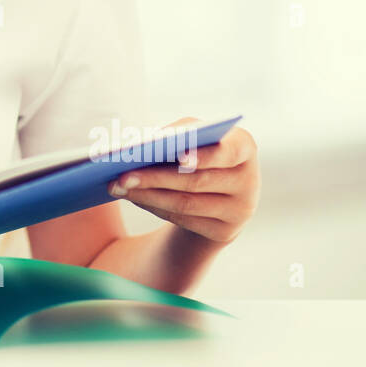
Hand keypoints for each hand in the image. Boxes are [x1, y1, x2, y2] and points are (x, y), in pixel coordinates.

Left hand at [107, 119, 259, 244]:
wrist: (219, 191)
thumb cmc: (200, 151)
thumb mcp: (193, 137)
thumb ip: (176, 134)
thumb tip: (141, 146)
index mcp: (244, 147)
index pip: (227, 152)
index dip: (204, 155)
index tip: (178, 155)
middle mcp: (248, 180)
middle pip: (196, 181)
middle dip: (155, 178)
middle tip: (122, 175)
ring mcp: (239, 210)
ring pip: (186, 204)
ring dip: (148, 196)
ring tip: (118, 186)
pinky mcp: (224, 232)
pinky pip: (183, 219)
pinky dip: (154, 207)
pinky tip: (133, 198)